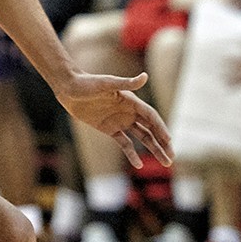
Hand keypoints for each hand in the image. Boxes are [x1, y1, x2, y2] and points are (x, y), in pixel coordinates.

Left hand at [56, 71, 172, 167]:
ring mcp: (120, 121)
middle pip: (151, 130)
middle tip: (172, 158)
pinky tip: (139, 164)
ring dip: (153, 149)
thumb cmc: (87, 83)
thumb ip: (126, 83)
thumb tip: (144, 76)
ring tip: (165, 162)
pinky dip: (132, 153)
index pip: (151, 117)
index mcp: (131, 101)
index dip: (160, 128)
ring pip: (142, 137)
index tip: (169, 141)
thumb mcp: (107, 84)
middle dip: (162, 143)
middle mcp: (129, 111)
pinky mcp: (109, 129)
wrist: (69, 88)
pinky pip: (124, 143)